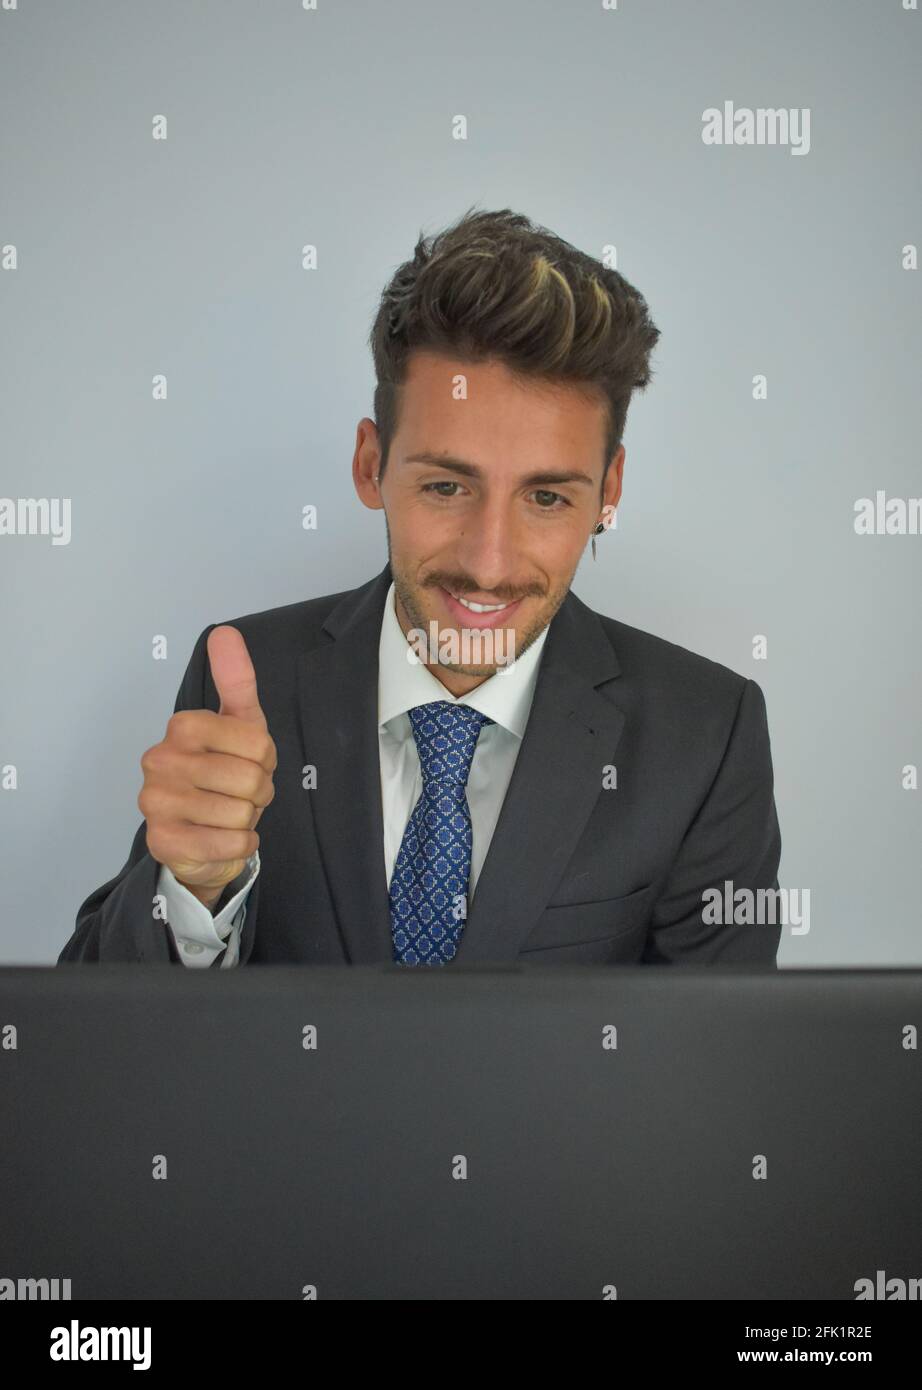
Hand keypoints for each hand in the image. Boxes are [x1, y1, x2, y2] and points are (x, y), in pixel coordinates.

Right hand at [139, 626, 276, 908]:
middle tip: (239, 794)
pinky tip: (221, 838)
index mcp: (182, 727)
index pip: (257, 743)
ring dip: (247, 820)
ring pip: (241, 813)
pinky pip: (231, 844)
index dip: (265, 760)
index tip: (247, 764)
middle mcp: (159, 760)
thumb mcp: (240, 725)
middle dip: (258, 792)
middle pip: (250, 779)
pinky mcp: (163, 842)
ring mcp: (155, 802)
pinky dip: (240, 845)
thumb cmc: (225, 775)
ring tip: (228, 814)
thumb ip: (235, 679)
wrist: (202, 838)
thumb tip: (224, 632)